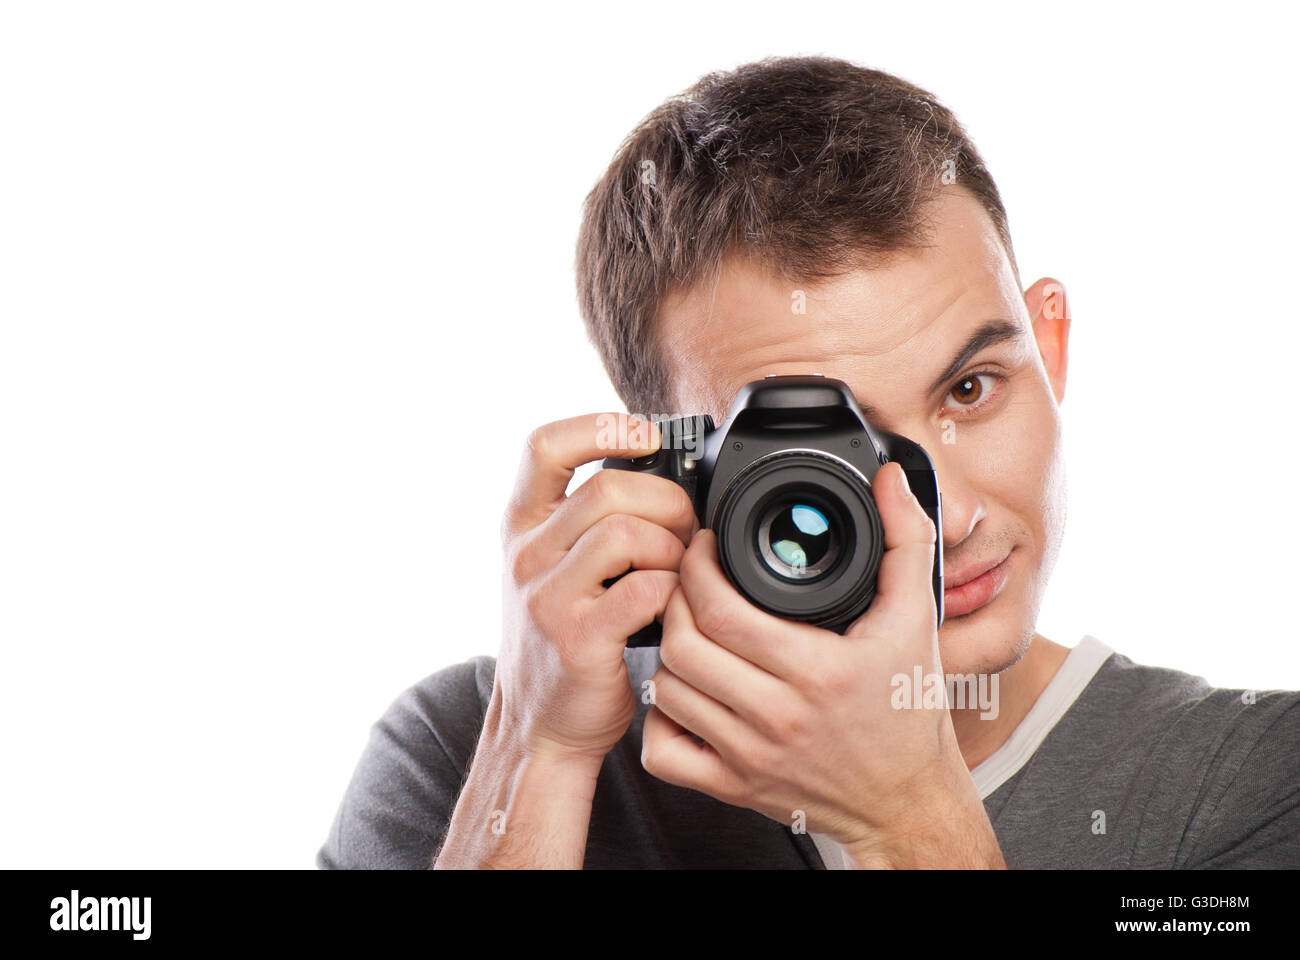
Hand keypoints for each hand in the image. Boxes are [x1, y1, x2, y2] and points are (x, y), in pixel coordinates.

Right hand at [496, 413, 698, 764]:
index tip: (645, 436)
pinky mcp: (577, 638)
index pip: (544, 445)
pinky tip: (670, 605)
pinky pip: (644, 588)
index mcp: (520, 525)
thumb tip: (666, 475)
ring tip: (677, 569)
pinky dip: (673, 590)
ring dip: (671, 547)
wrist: (539, 722)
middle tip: (684, 530)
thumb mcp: (555, 567)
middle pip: (607, 490)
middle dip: (665, 502)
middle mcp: (525, 554)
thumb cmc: (563, 636)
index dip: (600, 427)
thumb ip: (589, 523)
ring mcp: (547, 597)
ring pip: (626, 533)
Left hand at [640, 461, 1003, 867]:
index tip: (706, 547)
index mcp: (818, 670)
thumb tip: (888, 478)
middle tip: (689, 581)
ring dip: (667, 651)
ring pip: (666, 692)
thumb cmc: (908, 709)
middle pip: (683, 646)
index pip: (721, 611)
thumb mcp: (916, 616)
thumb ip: (905, 537)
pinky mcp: (732, 787)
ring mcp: (749, 756)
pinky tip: (684, 693)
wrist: (907, 801)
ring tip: (688, 628)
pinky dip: (660, 719)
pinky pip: (663, 752)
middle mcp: (777, 717)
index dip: (697, 567)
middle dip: (674, 599)